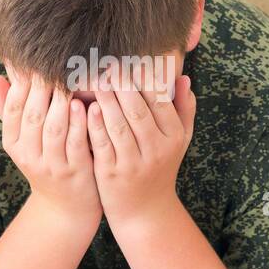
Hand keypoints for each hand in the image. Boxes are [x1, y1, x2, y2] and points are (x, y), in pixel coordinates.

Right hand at [0, 65, 102, 229]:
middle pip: (32, 115)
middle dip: (43, 86)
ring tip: (70, 78)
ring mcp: (51, 165)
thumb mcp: (24, 140)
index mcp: (13, 142)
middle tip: (56, 60)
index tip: (34, 57)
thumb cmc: (47, 161)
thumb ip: (11, 109)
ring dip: (61, 102)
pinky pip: (76, 144)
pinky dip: (80, 123)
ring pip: (53, 128)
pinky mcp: (74, 172)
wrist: (65, 208)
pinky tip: (86, 104)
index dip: (22, 81)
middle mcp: (28, 154)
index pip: (13, 107)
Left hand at [86, 63, 195, 231]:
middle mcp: (156, 150)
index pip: (159, 99)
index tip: (129, 56)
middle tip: (105, 61)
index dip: (143, 76)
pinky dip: (93, 124)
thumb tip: (184, 78)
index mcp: (173, 137)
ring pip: (118, 124)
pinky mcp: (111, 174)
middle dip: (121, 83)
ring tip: (92, 77)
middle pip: (137, 109)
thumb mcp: (179, 141)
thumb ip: (184, 109)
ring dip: (104, 99)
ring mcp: (133, 163)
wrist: (145, 212)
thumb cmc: (160, 167)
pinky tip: (84, 106)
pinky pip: (101, 143)